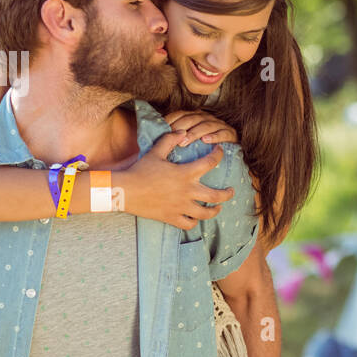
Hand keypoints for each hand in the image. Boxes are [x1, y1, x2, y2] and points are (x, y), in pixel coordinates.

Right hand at [117, 132, 234, 229]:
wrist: (125, 191)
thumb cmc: (140, 170)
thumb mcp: (155, 151)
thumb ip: (170, 140)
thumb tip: (183, 132)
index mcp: (185, 174)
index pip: (210, 163)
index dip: (218, 155)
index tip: (220, 152)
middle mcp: (187, 192)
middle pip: (216, 196)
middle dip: (227, 194)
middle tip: (231, 191)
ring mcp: (181, 207)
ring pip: (206, 214)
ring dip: (215, 211)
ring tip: (218, 208)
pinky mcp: (172, 218)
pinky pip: (189, 224)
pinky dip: (194, 222)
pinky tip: (196, 218)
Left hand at [163, 110, 237, 144]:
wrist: (232, 149)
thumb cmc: (207, 147)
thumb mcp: (191, 140)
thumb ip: (178, 137)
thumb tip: (159, 140)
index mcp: (196, 116)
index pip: (181, 114)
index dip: (172, 120)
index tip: (162, 129)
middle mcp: (207, 118)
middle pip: (192, 119)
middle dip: (181, 127)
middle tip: (171, 138)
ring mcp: (219, 125)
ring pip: (205, 126)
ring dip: (194, 133)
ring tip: (184, 142)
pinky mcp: (230, 134)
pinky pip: (222, 134)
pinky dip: (214, 137)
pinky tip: (206, 141)